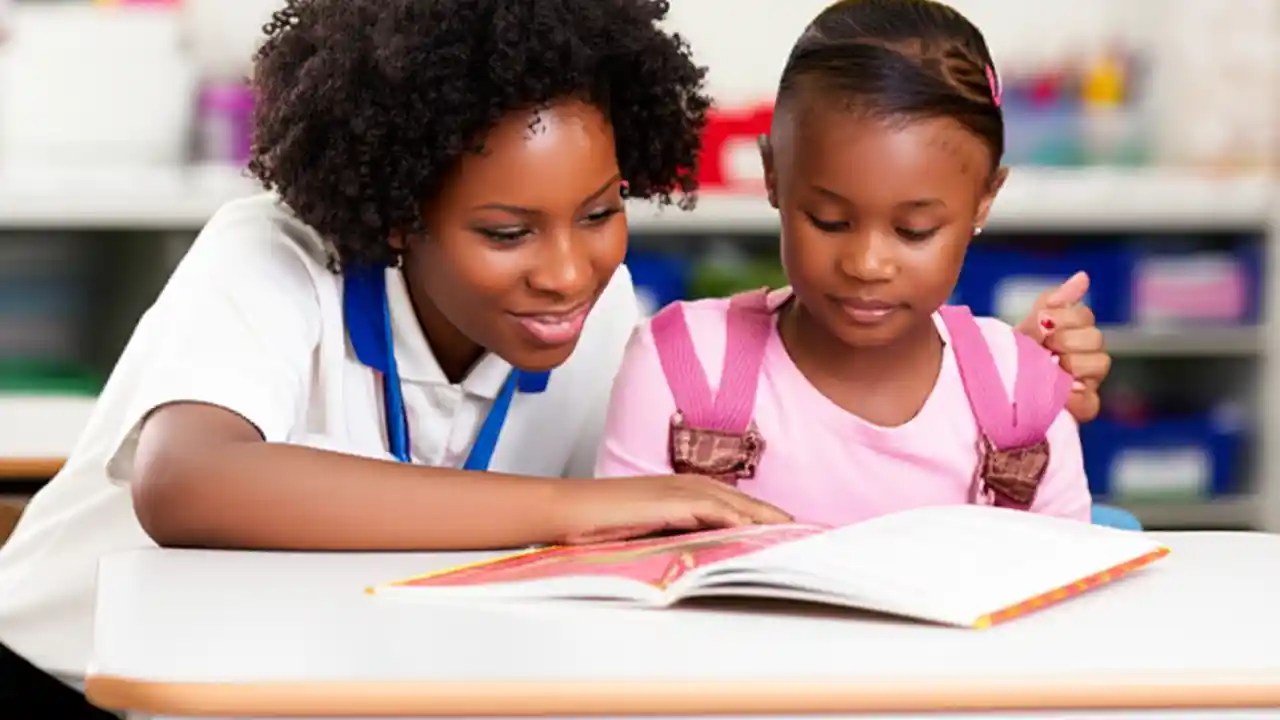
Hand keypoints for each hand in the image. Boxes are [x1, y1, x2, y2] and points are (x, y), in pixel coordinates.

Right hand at [552, 475, 793, 544]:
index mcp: (687, 492)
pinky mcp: (675, 500)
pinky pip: (720, 512)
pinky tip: (767, 535)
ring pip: (741, 507)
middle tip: (816, 540)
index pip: (740, 508)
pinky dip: (747, 523)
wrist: (567, 510)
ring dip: (773, 523)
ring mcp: (683, 490)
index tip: (796, 540)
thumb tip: (708, 560)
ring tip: (802, 541)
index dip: (770, 523)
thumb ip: (679, 540)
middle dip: (782, 523)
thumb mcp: (650, 535)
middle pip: (750, 505)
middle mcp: (691, 485)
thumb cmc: (599, 524)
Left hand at [1015, 271, 1111, 422]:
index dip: (1065, 317)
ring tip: (1049, 367)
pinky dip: (1076, 397)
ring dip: (1072, 363)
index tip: (1042, 323)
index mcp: (1075, 333)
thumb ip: (1053, 302)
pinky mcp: (1081, 409)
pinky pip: (1091, 402)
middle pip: (1096, 338)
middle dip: (1066, 339)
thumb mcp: (1028, 326)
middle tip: (1044, 346)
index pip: (1085, 316)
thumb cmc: (1014, 354)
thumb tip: (1083, 277)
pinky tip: (1060, 391)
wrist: (993, 386)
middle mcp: (1086, 356)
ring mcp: (1086, 382)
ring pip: (1099, 364)